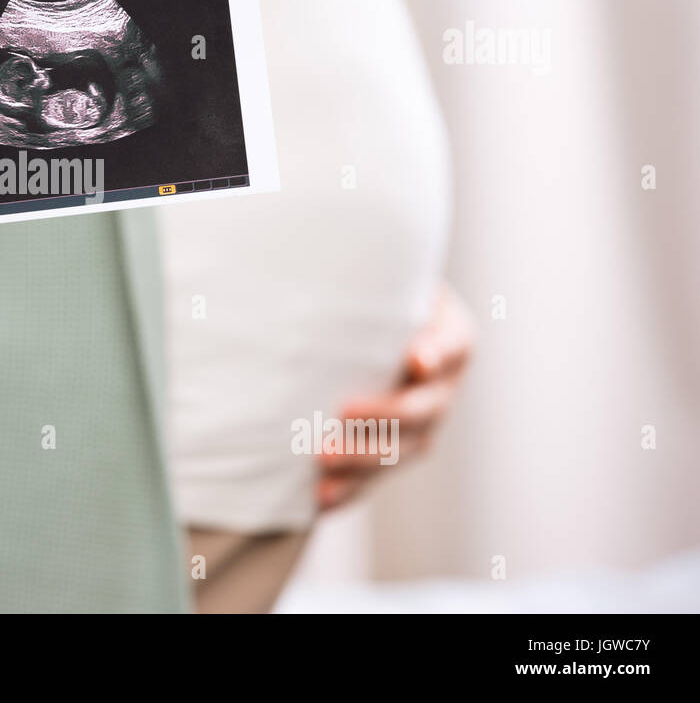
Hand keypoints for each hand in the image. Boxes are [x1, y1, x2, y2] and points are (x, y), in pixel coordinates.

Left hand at [317, 285, 474, 510]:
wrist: (371, 324)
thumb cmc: (375, 292)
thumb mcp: (387, 279)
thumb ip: (380, 281)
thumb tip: (358, 273)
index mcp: (452, 338)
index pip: (451, 346)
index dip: (436, 354)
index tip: (416, 359)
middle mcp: (443, 386)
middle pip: (424, 409)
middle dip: (385, 415)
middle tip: (344, 412)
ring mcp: (424, 424)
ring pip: (401, 450)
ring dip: (363, 461)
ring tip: (322, 461)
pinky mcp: (394, 450)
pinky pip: (376, 477)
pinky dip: (350, 489)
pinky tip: (320, 498)